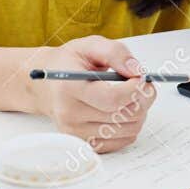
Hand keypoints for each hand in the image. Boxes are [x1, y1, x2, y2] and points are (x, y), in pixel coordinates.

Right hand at [25, 35, 154, 151]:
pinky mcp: (85, 143)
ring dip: (139, 112)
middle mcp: (70, 113)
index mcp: (70, 87)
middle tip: (143, 85)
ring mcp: (76, 132)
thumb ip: (115, 53)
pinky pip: (123, 141)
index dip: (136, 89)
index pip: (113, 99)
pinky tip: (122, 110)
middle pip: (124, 115)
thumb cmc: (69, 64)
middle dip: (143, 98)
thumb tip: (136, 70)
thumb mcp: (90, 45)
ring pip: (129, 130)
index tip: (142, 78)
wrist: (46, 85)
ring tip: (131, 97)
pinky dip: (131, 126)